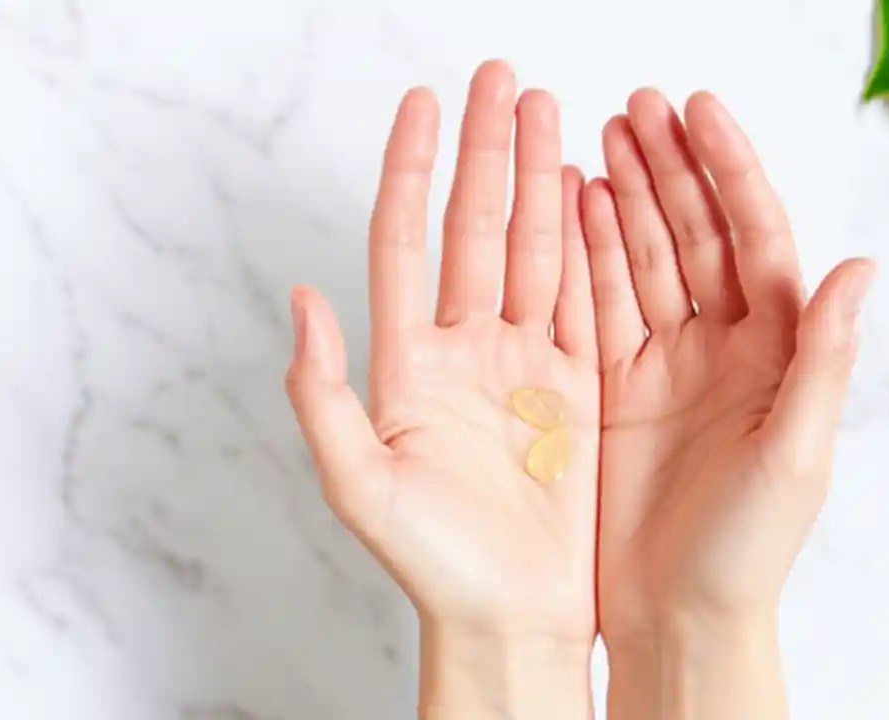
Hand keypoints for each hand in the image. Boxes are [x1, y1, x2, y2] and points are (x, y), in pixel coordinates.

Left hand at [285, 61, 597, 718]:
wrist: (511, 617)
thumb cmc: (433, 566)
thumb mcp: (361, 485)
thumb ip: (324, 393)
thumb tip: (303, 298)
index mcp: (410, 365)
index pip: (405, 242)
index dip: (412, 171)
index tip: (422, 104)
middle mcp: (466, 352)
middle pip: (474, 230)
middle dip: (487, 151)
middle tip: (502, 79)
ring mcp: (523, 366)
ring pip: (531, 252)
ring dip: (538, 182)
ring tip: (547, 113)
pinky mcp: (574, 388)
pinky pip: (581, 299)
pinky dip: (584, 246)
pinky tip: (585, 194)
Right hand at [584, 89, 874, 716]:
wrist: (680, 618)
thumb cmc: (748, 552)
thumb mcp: (797, 454)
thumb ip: (824, 358)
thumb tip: (859, 267)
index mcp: (777, 354)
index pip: (757, 240)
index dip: (731, 174)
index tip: (701, 115)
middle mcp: (725, 347)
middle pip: (698, 235)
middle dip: (672, 167)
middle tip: (639, 105)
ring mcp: (668, 363)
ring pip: (645, 258)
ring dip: (628, 196)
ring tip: (604, 134)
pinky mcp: (618, 387)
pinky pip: (600, 304)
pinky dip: (585, 254)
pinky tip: (572, 207)